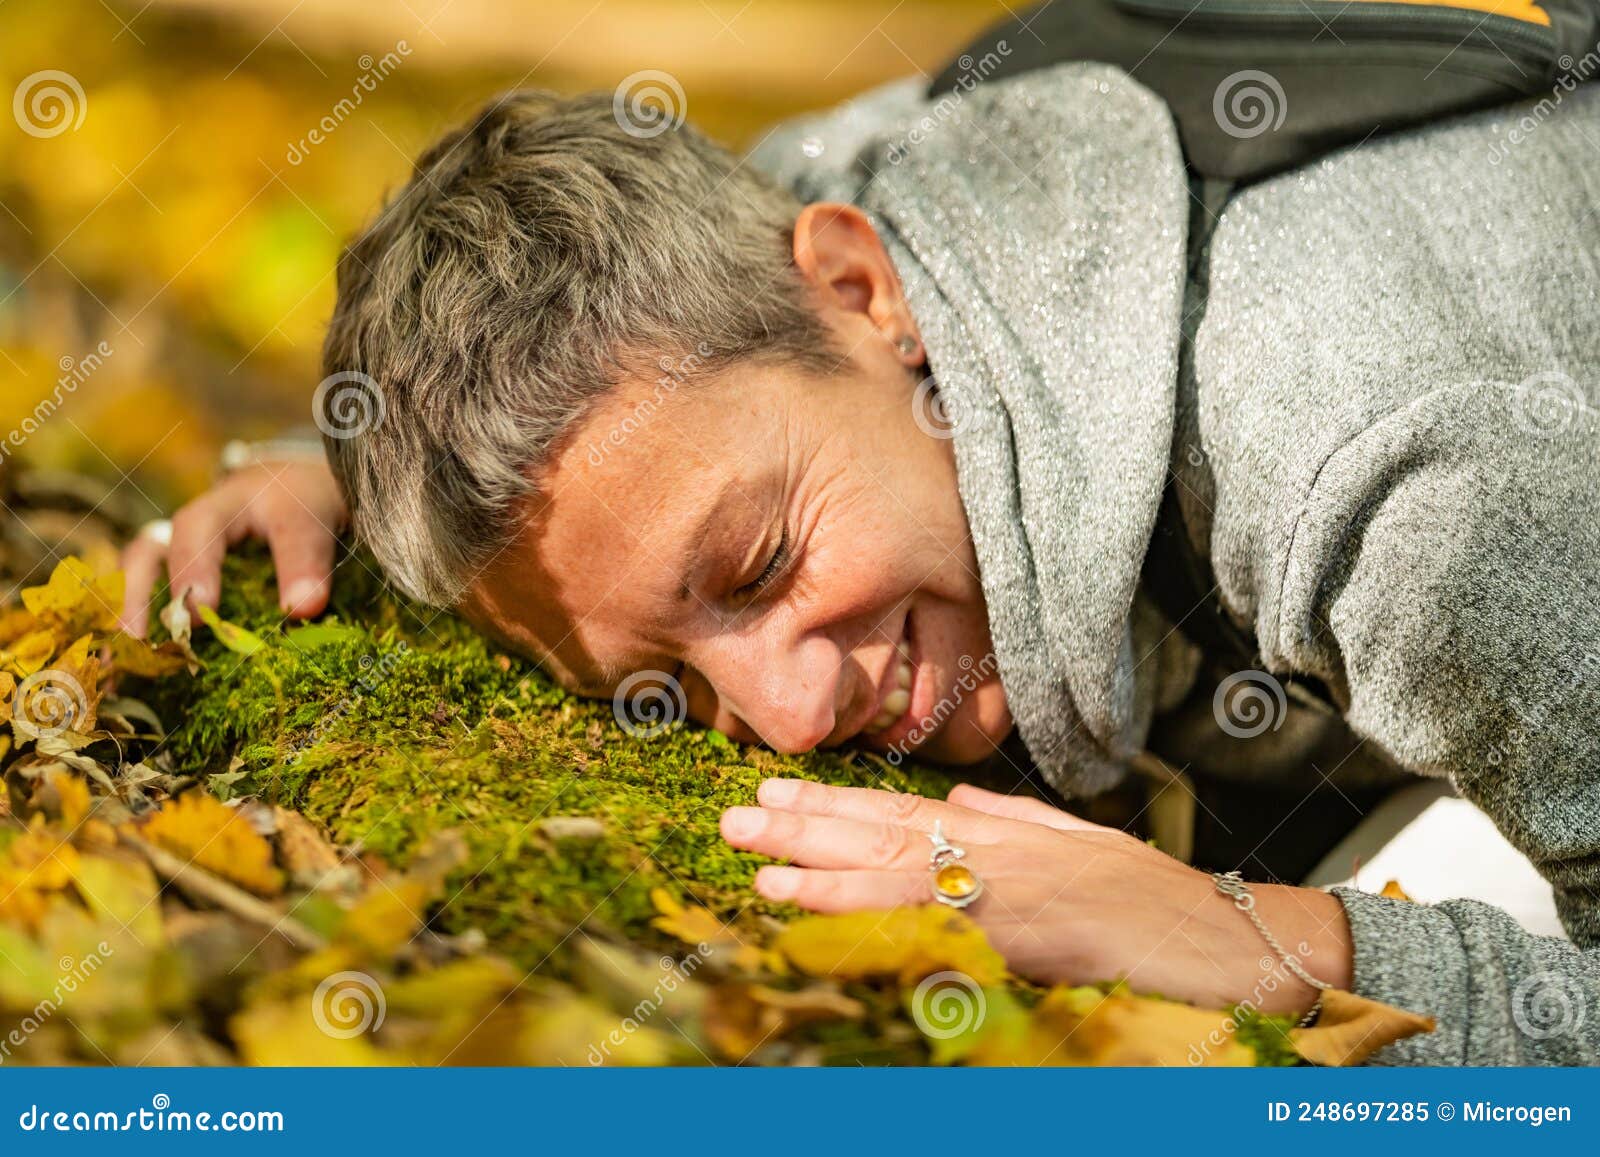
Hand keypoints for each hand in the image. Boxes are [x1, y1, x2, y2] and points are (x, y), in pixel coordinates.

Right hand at [120, 460, 346, 636]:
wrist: (293, 490)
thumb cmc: (297, 504)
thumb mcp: (308, 520)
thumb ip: (307, 561)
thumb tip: (303, 608)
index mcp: (218, 507)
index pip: (197, 534)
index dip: (196, 570)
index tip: (202, 609)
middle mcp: (184, 530)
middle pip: (145, 554)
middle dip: (136, 596)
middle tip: (136, 637)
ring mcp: (175, 553)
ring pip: (134, 578)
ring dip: (124, 614)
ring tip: (121, 658)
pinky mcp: (176, 578)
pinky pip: (144, 598)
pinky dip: (133, 626)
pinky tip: (127, 664)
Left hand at [720, 779, 1351, 1013]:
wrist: (1229, 943)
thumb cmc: (1156, 900)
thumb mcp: (1081, 844)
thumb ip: (1012, 819)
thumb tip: (951, 798)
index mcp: (1004, 831)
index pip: (898, 811)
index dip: (829, 803)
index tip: (770, 793)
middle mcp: (998, 853)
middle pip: (884, 835)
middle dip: (804, 828)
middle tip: (734, 817)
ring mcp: (1008, 895)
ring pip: (898, 878)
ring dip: (824, 876)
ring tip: (760, 870)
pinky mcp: (1026, 940)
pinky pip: (938, 936)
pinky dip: (882, 932)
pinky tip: (835, 932)